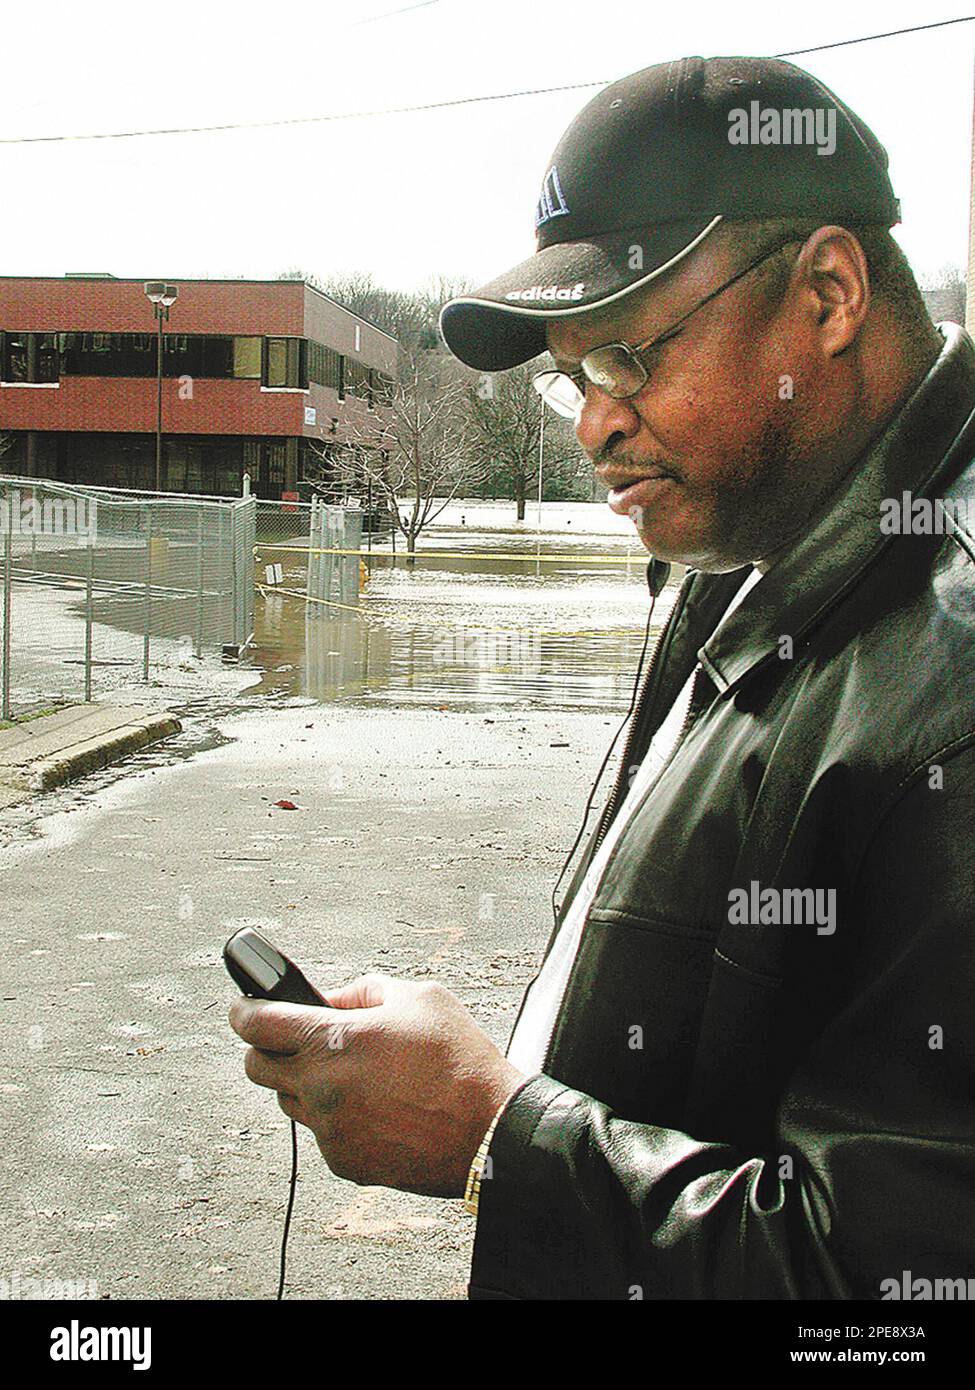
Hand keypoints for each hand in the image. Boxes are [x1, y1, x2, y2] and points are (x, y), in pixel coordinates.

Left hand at [228, 973, 524, 1195]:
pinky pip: (321, 1131)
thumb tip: (333, 999)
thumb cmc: (459, 1063)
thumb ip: (364, 990)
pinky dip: (334, 1115)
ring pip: (289, 1101)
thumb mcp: (418, 997)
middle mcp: (320, 1089)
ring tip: (350, 1072)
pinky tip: (372, 1105)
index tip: (242, 1008)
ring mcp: (329, 1131)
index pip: (256, 1024)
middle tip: (295, 1038)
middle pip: (256, 1067)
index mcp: (331, 1042)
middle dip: (269, 1048)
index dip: (243, 1011)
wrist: (491, 1130)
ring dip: (304, 1082)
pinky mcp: (344, 1162)